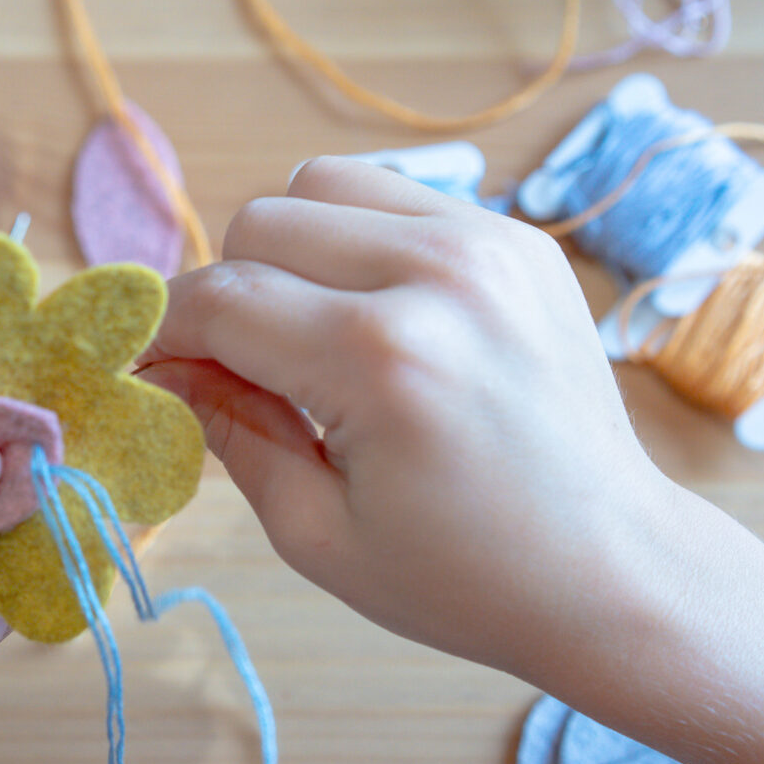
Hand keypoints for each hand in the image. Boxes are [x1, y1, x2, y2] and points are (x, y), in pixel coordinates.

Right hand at [139, 157, 677, 679]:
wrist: (616, 572)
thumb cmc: (466, 578)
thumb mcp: (318, 534)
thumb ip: (229, 431)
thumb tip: (161, 368)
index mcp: (381, 357)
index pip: (220, 298)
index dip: (162, 331)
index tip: (146, 365)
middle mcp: (437, 273)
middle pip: (261, 220)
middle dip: (227, 292)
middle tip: (241, 368)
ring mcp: (489, 243)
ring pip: (324, 185)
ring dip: (291, 251)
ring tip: (312, 334)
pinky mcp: (519, 239)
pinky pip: (395, 199)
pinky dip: (358, 244)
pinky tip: (378, 318)